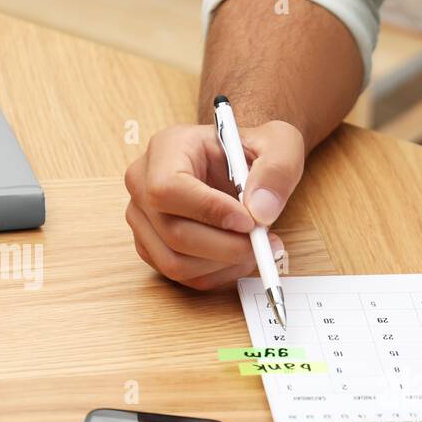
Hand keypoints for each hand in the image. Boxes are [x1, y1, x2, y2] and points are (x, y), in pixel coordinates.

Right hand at [124, 120, 304, 289]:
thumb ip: (276, 171)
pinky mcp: (153, 248)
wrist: (241, 165)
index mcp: (166, 148)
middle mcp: (143, 184)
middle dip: (227, 247)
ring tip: (256, 248)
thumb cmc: (253, 152)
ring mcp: (143, 220)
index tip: (249, 221)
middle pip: (174, 233)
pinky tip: (241, 257)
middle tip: (263, 243)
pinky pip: (184, 276)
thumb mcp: (279, 145)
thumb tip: (261, 212)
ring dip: (225, 264)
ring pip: (176, 263)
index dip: (210, 211)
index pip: (168, 188)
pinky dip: (218, 275)